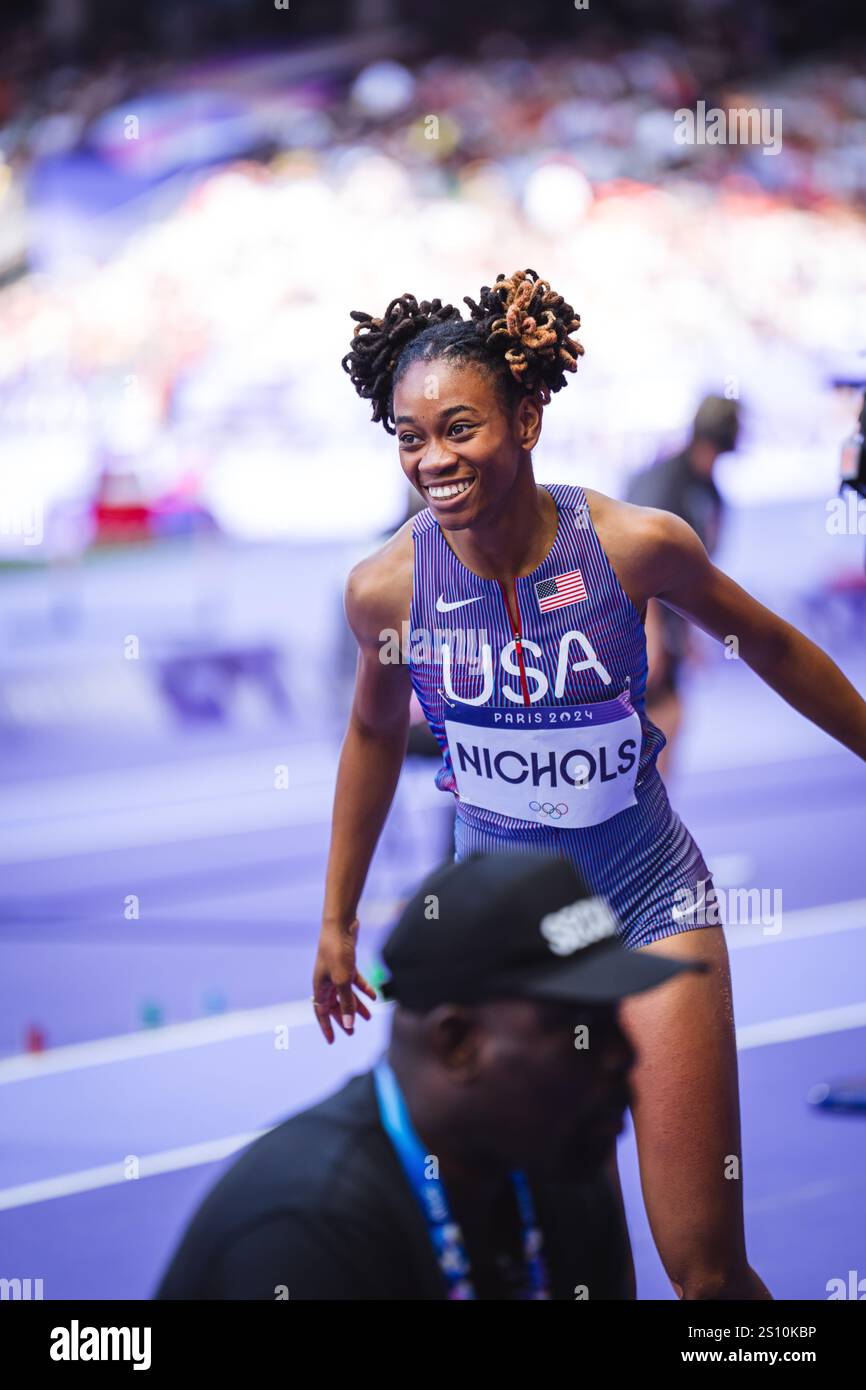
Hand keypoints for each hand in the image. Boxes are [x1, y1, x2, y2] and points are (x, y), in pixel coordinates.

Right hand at [312, 919, 376, 1044]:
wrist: (341, 925)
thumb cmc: (337, 952)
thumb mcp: (343, 981)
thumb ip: (346, 1003)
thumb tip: (348, 1025)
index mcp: (320, 987)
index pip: (321, 1012)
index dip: (326, 1027)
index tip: (332, 1041)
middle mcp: (327, 981)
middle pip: (335, 1005)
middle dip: (344, 1019)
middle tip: (352, 1033)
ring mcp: (337, 972)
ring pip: (347, 994)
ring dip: (357, 1006)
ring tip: (369, 1018)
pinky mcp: (347, 963)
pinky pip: (355, 981)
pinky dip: (364, 989)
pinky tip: (375, 997)